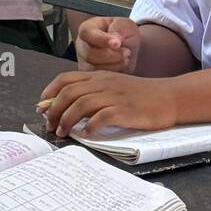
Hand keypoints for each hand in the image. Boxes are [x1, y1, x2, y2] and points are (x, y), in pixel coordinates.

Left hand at [38, 71, 179, 136]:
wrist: (169, 97)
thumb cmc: (139, 95)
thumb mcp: (113, 87)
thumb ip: (92, 93)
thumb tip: (67, 106)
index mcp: (99, 76)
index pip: (66, 79)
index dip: (49, 92)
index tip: (41, 107)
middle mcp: (104, 83)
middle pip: (70, 92)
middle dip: (54, 109)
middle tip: (50, 125)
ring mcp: (115, 95)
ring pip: (82, 103)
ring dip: (67, 119)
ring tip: (63, 132)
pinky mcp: (126, 110)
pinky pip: (103, 117)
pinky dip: (90, 127)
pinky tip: (86, 135)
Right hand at [74, 16, 141, 73]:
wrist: (129, 47)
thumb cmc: (123, 33)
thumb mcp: (124, 25)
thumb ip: (119, 30)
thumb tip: (115, 40)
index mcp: (87, 29)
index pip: (87, 33)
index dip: (102, 39)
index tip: (118, 43)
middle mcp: (82, 46)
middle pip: (89, 54)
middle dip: (111, 55)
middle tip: (127, 52)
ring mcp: (84, 63)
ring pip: (94, 69)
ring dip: (114, 66)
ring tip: (126, 59)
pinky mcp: (91, 76)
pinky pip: (99, 80)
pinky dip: (114, 74)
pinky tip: (123, 68)